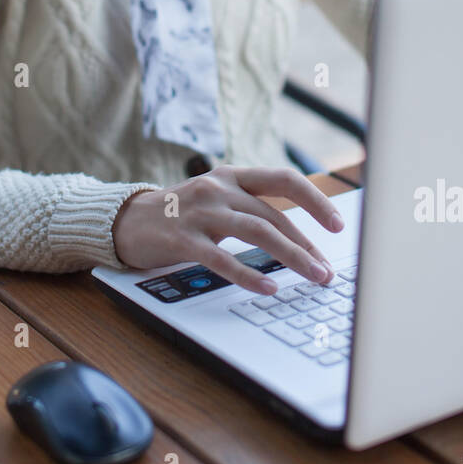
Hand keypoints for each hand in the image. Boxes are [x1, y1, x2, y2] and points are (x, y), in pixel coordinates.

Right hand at [111, 164, 344, 295]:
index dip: (315, 199)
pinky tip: (268, 287)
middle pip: (274, 214)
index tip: (338, 224)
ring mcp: (199, 211)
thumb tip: (299, 239)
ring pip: (257, 232)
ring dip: (291, 257)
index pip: (283, 179)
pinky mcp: (182, 238)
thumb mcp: (216, 201)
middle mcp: (218, 188)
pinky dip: (248, 274)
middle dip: (307, 245)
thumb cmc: (178, 216)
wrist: (124, 221)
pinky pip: (222, 258)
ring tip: (314, 276)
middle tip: (327, 271)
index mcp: (231, 176)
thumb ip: (250, 210)